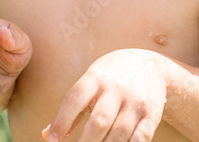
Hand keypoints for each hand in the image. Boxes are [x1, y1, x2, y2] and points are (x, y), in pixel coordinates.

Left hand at [43, 49, 167, 141]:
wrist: (150, 64)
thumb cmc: (111, 77)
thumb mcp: (90, 82)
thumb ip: (71, 108)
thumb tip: (47, 135)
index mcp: (96, 77)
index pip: (75, 98)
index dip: (62, 120)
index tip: (52, 140)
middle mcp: (116, 88)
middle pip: (99, 121)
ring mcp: (136, 102)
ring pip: (119, 133)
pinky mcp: (152, 114)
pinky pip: (141, 138)